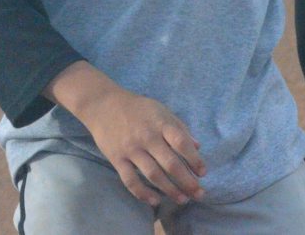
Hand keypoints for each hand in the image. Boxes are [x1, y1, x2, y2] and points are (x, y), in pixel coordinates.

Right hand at [84, 86, 205, 206]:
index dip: (194, 160)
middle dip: (188, 182)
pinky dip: (143, 193)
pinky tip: (155, 200)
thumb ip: (179, 127)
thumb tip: (197, 147)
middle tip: (199, 193)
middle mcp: (146, 136)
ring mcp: (131, 149)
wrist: (102, 104)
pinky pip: (131, 180)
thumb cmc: (136, 108)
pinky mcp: (117, 158)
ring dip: (170, 190)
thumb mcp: (160, 110)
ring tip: (183, 200)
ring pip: (154, 175)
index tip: (202, 172)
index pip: (181, 143)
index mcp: (160, 123)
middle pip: (170, 164)